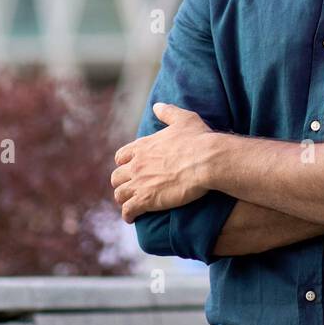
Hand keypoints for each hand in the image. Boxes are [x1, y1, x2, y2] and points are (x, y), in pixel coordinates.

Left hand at [111, 103, 215, 223]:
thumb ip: (168, 112)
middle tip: (130, 188)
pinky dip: (128, 215)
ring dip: (124, 200)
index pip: (121, 157)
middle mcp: (136, 164)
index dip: (124, 163)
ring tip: (130, 205)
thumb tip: (157, 105)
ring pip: (119, 195)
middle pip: (116, 177)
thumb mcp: (183, 119)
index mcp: (143, 146)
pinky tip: (132, 218)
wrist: (206, 160)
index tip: (129, 168)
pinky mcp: (146, 200)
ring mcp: (139, 183)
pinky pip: (128, 210)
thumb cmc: (199, 139)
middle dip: (121, 183)